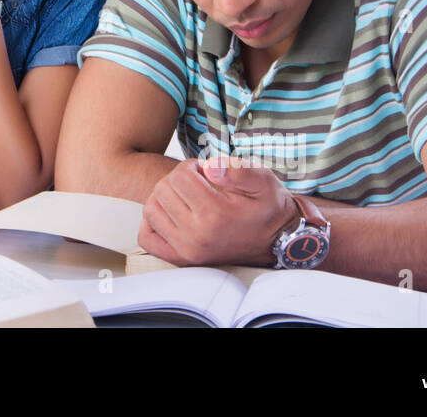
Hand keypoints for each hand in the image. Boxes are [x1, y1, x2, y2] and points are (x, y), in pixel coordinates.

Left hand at [137, 156, 298, 266]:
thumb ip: (237, 170)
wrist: (278, 242)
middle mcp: (196, 236)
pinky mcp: (181, 259)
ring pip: (151, 210)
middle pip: (163, 190)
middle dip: (178, 179)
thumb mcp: (263, 181)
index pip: (180, 176)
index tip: (207, 171)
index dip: (192, 166)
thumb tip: (208, 166)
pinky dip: (153, 222)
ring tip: (186, 196)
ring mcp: (186, 250)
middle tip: (198, 182)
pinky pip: (147, 237)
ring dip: (164, 197)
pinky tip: (172, 213)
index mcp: (215, 214)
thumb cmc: (269, 208)